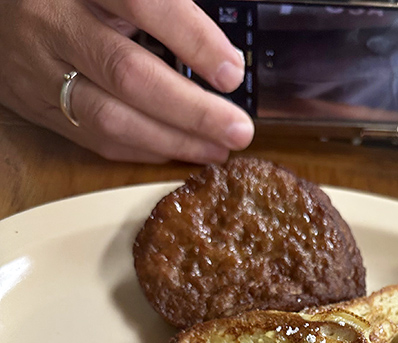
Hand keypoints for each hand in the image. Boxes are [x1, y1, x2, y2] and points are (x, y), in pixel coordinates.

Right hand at [0, 0, 254, 162]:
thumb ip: (159, 5)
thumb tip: (219, 51)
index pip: (142, 2)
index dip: (191, 38)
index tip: (231, 71)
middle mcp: (54, 22)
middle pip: (128, 73)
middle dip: (191, 110)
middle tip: (238, 129)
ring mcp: (40, 68)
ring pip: (111, 117)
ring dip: (172, 140)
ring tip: (218, 149)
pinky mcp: (36, 105)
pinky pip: (94, 138)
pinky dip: (143, 149)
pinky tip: (179, 151)